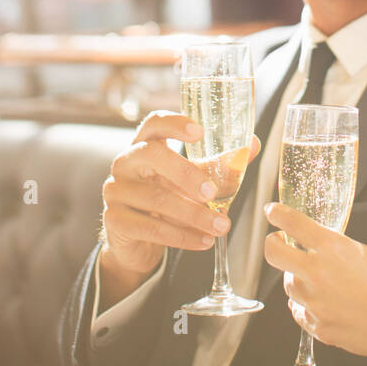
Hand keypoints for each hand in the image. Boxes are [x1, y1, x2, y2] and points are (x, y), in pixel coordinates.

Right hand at [98, 111, 259, 304]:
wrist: (137, 240)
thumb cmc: (167, 197)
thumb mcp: (192, 179)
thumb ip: (219, 164)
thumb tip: (251, 145)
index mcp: (145, 144)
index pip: (154, 123)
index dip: (174, 124)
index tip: (199, 132)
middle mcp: (126, 162)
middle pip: (152, 155)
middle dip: (186, 173)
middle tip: (212, 192)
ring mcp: (115, 190)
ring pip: (156, 199)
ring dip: (193, 215)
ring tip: (221, 226)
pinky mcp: (114, 220)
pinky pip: (150, 228)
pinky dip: (181, 237)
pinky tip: (203, 241)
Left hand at [263, 202, 366, 365]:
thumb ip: (344, 253)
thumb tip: (332, 253)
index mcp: (335, 248)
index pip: (293, 223)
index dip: (278, 214)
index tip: (272, 212)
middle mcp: (320, 274)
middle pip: (275, 254)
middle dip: (273, 245)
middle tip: (279, 243)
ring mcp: (317, 303)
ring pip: (288, 285)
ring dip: (296, 278)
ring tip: (313, 278)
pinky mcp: (321, 328)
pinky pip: (300, 313)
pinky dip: (305, 306)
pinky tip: (317, 303)